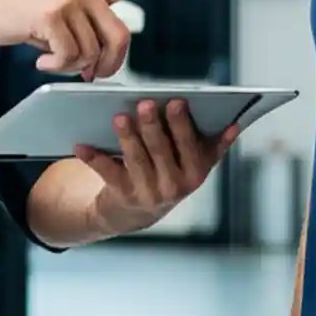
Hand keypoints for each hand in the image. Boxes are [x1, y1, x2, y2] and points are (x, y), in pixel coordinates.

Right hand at [0, 0, 190, 79]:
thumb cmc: (22, 16)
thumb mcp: (60, 15)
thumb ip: (86, 29)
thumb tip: (98, 67)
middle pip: (120, 37)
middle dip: (110, 65)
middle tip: (92, 76)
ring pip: (91, 53)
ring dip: (72, 67)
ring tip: (50, 59)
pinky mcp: (51, 15)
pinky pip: (69, 57)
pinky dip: (56, 67)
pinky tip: (38, 60)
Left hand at [74, 98, 238, 234]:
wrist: (136, 213)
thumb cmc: (170, 175)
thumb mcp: (195, 165)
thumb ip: (214, 145)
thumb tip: (234, 125)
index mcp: (194, 174)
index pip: (189, 147)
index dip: (182, 125)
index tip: (176, 101)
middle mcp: (173, 188)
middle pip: (161, 151)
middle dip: (153, 126)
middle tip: (146, 103)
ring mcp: (147, 193)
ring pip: (136, 161)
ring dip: (127, 137)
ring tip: (119, 116)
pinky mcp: (122, 196)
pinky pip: (107, 174)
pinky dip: (93, 158)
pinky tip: (81, 145)